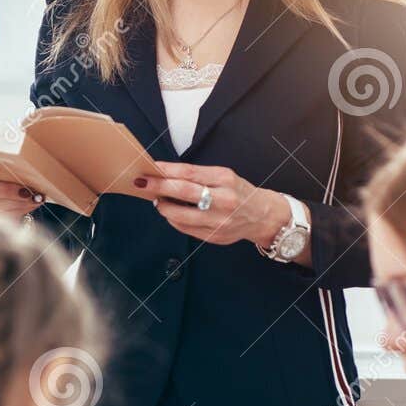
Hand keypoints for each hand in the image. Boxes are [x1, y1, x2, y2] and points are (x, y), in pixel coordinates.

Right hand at [0, 158, 42, 219]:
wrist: (12, 196)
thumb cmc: (5, 172)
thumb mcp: (3, 162)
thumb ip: (4, 156)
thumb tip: (22, 137)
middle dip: (4, 189)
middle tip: (25, 189)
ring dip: (14, 202)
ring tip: (33, 197)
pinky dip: (17, 210)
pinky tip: (30, 204)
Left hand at [139, 162, 289, 247]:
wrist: (262, 216)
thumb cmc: (239, 192)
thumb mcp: (223, 176)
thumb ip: (197, 176)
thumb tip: (166, 174)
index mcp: (225, 180)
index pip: (189, 173)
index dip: (167, 171)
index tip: (151, 168)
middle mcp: (223, 201)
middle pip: (183, 192)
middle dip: (159, 187)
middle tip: (143, 183)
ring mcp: (219, 221)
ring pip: (181, 215)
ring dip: (164, 207)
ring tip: (158, 200)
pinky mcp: (214, 236)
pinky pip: (186, 228)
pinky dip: (174, 220)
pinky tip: (172, 213)